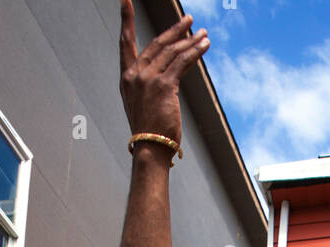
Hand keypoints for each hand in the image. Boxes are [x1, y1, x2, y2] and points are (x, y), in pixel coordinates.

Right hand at [119, 1, 209, 144]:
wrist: (150, 149)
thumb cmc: (149, 132)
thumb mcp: (142, 104)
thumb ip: (148, 86)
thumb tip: (166, 75)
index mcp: (126, 77)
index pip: (126, 42)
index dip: (126, 20)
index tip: (125, 0)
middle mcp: (135, 74)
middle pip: (157, 43)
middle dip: (175, 30)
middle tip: (189, 20)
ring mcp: (148, 79)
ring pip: (172, 51)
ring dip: (190, 40)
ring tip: (203, 33)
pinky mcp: (164, 85)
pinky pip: (182, 62)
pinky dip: (195, 52)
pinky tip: (204, 46)